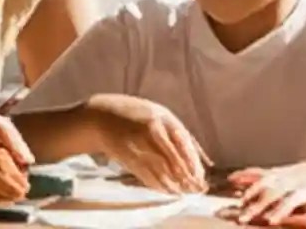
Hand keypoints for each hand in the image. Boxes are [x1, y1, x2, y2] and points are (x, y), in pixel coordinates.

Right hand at [84, 93, 212, 193]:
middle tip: (194, 188)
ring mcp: (137, 142)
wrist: (102, 115)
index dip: (193, 162)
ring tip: (181, 192)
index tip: (200, 176)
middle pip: (173, 157)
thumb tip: (203, 158)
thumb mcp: (160, 115)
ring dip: (172, 183)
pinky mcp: (126, 155)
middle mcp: (151, 129)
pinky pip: (145, 173)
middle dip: (185, 175)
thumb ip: (180, 134)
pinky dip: (157, 184)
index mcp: (162, 117)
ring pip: (159, 168)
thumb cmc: (138, 115)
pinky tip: (165, 190)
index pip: (184, 142)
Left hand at [228, 154, 305, 225]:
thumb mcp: (290, 171)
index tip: (235, 201)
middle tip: (242, 218)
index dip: (249, 189)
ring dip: (283, 209)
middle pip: (275, 191)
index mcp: (288, 175)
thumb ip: (264, 176)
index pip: (264, 180)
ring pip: (296, 198)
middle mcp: (299, 181)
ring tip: (271, 221)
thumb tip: (234, 178)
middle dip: (258, 205)